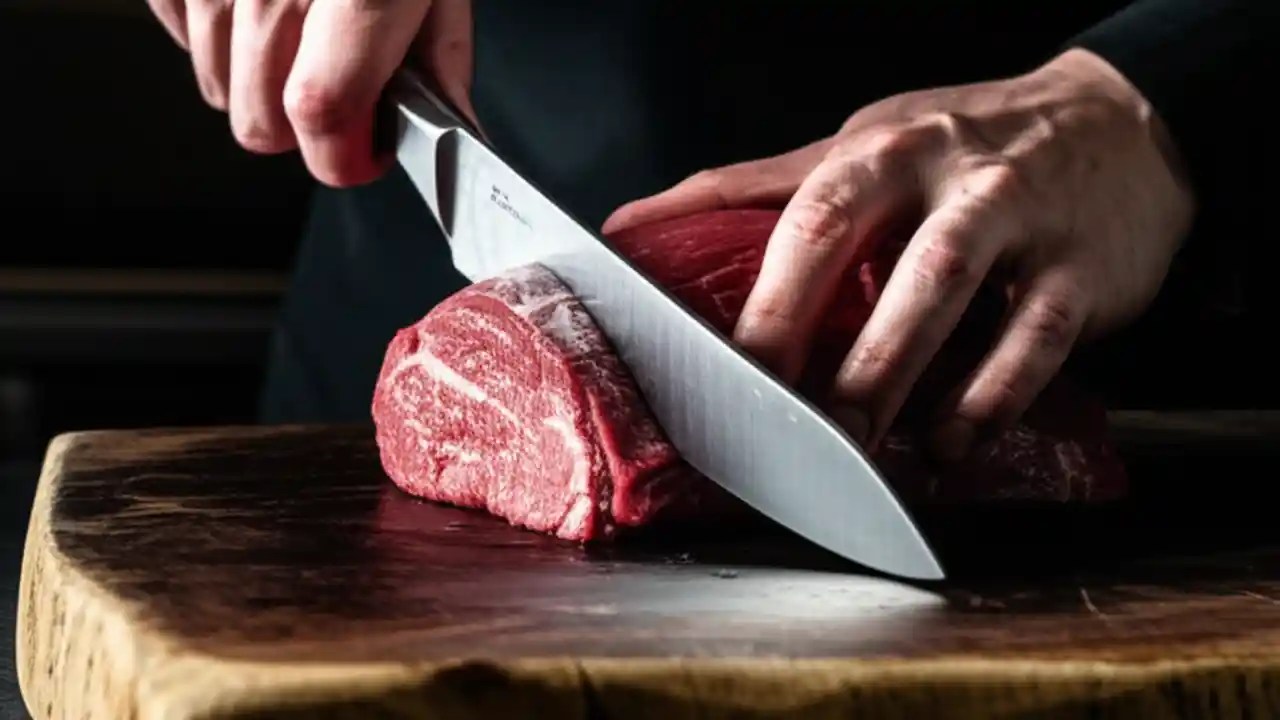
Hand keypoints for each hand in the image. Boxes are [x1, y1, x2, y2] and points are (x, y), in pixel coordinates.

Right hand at [147, 0, 477, 186]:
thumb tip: (451, 132)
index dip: (343, 156)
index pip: (323, 114)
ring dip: (260, 92)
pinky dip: (216, 44)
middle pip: (262, 123)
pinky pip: (182, 39)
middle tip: (343, 99)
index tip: (366, 155)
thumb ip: (440, 58)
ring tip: (302, 45)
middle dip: (306, 135)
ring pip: (219, 92)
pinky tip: (256, 18)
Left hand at [602, 49, 1194, 460]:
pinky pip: (1036, 338)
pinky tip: (951, 442)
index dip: (765, 300)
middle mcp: (947, 175)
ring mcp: (1020, 216)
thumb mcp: (865, 146)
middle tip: (780, 422)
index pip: (808, 219)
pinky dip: (991, 397)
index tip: (720, 373)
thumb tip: (637, 222)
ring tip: (856, 444)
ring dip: (895, 375)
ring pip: (949, 291)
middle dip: (823, 346)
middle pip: (874, 256)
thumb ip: (757, 188)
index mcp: (881, 151)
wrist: (1120, 126)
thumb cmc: (965, 147)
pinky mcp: (1083, 269)